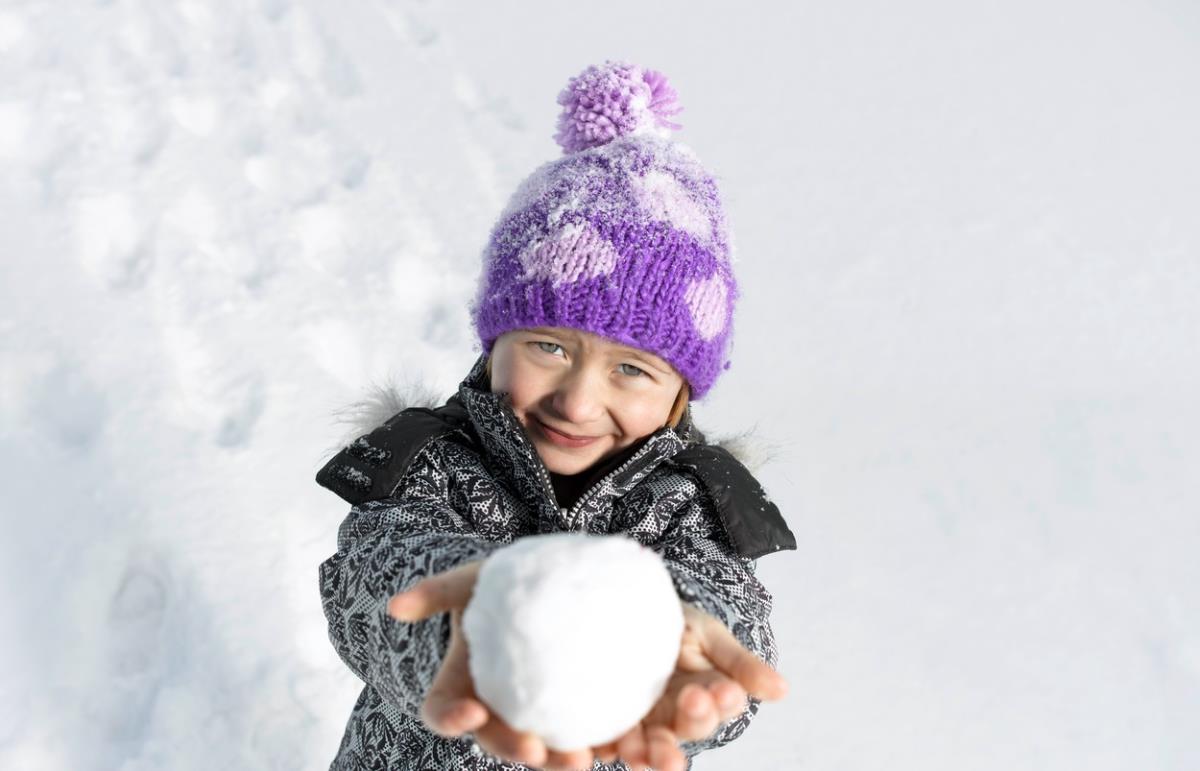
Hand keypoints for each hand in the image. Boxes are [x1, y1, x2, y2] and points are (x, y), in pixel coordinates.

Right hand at [388, 563, 786, 770]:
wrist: (546, 598)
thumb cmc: (501, 593)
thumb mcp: (474, 580)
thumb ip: (439, 590)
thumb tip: (394, 604)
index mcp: (472, 694)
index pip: (454, 714)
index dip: (460, 722)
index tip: (472, 716)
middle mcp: (518, 719)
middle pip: (528, 749)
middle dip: (549, 761)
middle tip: (570, 759)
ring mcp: (565, 723)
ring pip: (587, 751)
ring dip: (621, 757)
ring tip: (648, 757)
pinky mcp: (610, 718)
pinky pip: (631, 737)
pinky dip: (657, 744)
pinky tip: (680, 742)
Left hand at [592, 603, 787, 770]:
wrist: (634, 611)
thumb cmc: (679, 624)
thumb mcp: (711, 636)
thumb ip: (742, 665)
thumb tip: (782, 690)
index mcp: (707, 698)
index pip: (719, 706)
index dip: (721, 702)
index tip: (724, 690)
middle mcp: (676, 716)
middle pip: (683, 730)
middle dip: (688, 726)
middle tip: (688, 709)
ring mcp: (642, 720)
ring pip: (646, 745)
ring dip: (645, 752)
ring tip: (640, 751)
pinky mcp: (609, 720)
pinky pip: (606, 738)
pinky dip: (604, 745)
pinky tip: (601, 746)